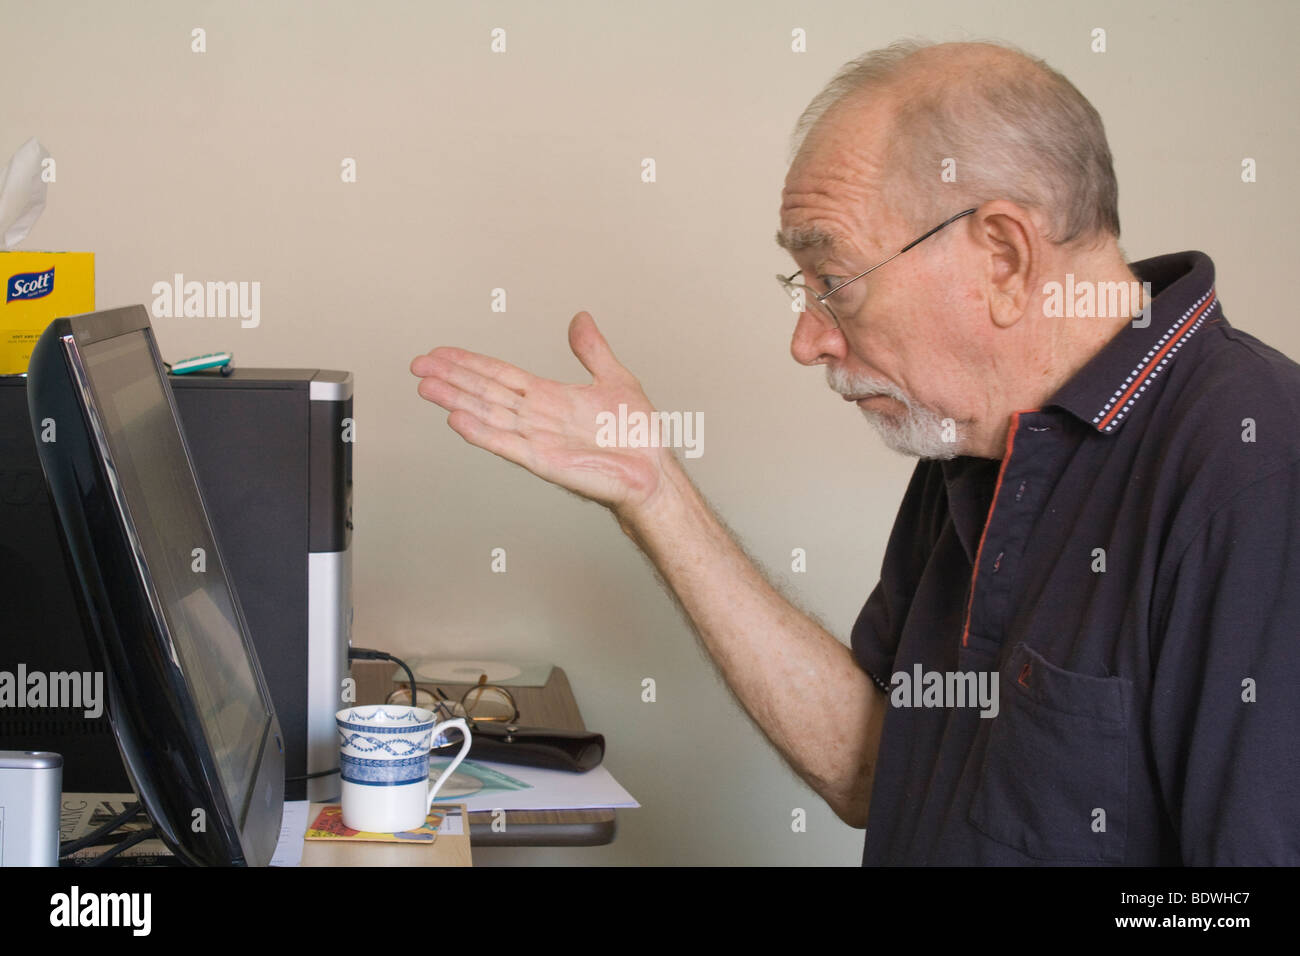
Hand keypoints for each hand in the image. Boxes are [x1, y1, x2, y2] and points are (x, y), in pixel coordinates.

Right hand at [410, 311, 676, 516]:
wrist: (652, 471)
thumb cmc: (635, 436)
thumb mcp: (614, 378)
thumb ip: (592, 350)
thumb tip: (580, 319)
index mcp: (549, 397)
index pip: (499, 374)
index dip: (469, 363)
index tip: (440, 353)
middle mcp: (537, 417)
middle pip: (485, 391)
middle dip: (451, 377)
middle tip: (418, 365)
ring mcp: (537, 439)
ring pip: (489, 414)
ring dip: (456, 400)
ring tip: (427, 387)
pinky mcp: (545, 461)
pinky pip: (507, 444)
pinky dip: (482, 432)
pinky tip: (458, 420)